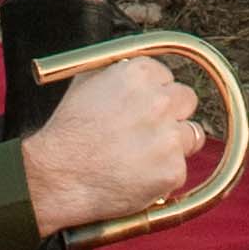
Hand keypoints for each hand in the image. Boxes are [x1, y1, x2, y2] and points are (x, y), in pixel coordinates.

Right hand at [19, 55, 205, 236]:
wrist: (57, 176)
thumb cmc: (67, 132)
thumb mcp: (85, 83)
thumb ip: (117, 72)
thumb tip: (138, 73)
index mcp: (139, 75)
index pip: (167, 77)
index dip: (154, 94)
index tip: (144, 108)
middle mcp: (159, 101)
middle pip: (186, 100)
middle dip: (173, 114)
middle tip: (151, 131)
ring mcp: (169, 137)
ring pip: (190, 135)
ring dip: (172, 145)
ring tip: (141, 157)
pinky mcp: (173, 170)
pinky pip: (179, 170)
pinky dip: (161, 176)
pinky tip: (135, 177)